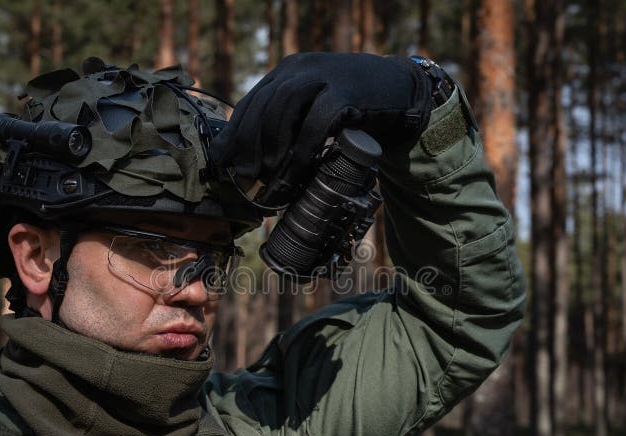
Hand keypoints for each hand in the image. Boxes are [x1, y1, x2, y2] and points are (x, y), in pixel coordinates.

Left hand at [211, 53, 431, 184]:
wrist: (403, 92)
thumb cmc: (355, 109)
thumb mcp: (316, 108)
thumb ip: (291, 123)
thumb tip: (258, 160)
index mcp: (289, 71)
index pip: (251, 101)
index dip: (234, 133)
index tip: (222, 160)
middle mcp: (302, 68)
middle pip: (262, 104)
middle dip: (248, 143)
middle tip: (244, 176)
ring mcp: (324, 76)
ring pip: (282, 108)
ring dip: (271, 145)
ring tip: (267, 174)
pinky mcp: (346, 92)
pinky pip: (316, 123)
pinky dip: (303, 149)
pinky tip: (298, 170)